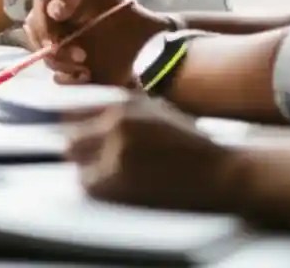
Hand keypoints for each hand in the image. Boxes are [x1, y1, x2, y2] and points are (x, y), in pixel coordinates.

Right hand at [24, 0, 166, 86]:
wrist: (147, 46)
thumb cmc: (126, 16)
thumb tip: (52, 9)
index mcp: (65, 2)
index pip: (39, 5)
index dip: (41, 21)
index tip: (52, 37)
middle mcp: (59, 24)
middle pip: (34, 32)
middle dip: (51, 45)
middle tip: (76, 54)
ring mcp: (65, 48)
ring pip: (45, 57)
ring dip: (62, 62)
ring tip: (85, 64)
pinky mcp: (72, 70)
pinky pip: (58, 77)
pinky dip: (69, 78)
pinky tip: (87, 75)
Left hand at [66, 98, 244, 211]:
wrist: (219, 174)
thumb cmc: (191, 144)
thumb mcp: (157, 110)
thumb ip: (123, 108)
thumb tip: (84, 111)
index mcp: (125, 104)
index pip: (73, 110)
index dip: (72, 124)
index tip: (76, 134)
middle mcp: (116, 124)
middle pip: (70, 138)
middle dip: (79, 149)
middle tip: (95, 158)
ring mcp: (115, 153)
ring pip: (77, 162)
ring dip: (88, 167)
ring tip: (113, 172)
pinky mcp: (117, 182)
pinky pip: (88, 184)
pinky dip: (98, 185)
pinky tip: (120, 185)